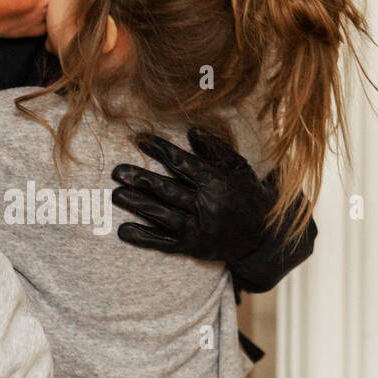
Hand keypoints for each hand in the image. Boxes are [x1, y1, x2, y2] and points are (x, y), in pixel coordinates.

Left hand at [111, 129, 270, 262]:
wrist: (260, 236)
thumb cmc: (246, 194)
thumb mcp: (238, 167)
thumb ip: (215, 149)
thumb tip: (191, 130)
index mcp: (217, 184)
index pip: (183, 164)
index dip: (161, 151)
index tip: (141, 140)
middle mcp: (206, 207)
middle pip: (167, 190)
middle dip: (141, 179)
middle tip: (117, 172)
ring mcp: (197, 230)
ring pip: (161, 215)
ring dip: (136, 204)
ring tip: (116, 194)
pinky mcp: (190, 247)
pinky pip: (162, 243)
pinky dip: (142, 238)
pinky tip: (123, 231)